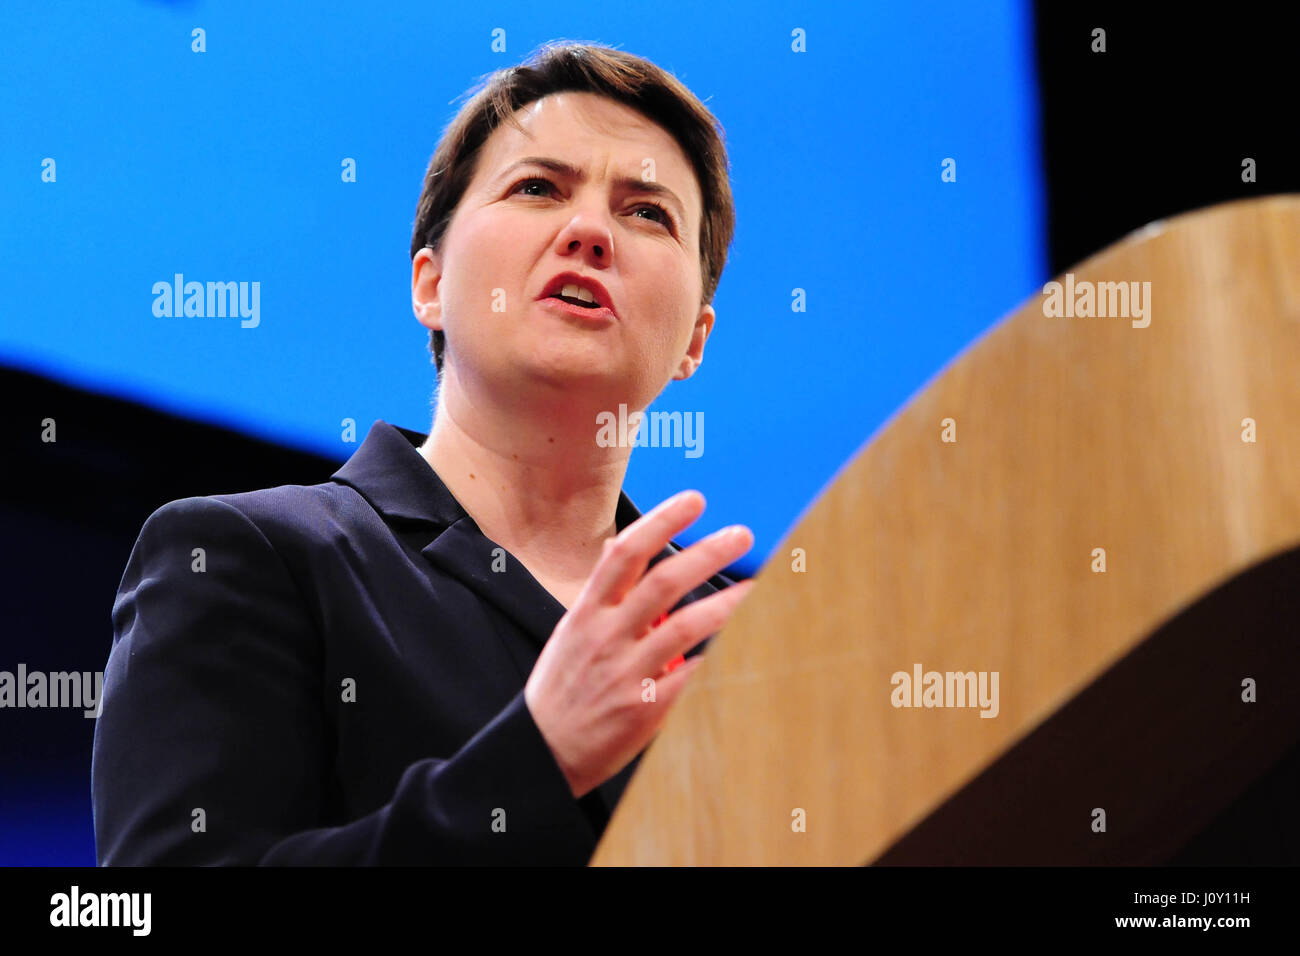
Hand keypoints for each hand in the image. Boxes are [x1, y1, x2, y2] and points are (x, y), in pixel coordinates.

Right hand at [524, 490, 754, 797]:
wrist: (542, 753)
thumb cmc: (561, 689)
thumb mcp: (570, 631)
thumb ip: (601, 591)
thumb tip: (622, 545)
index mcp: (587, 612)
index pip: (626, 552)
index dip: (662, 520)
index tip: (694, 500)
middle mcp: (607, 636)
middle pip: (663, 582)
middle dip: (707, 553)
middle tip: (742, 535)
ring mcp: (626, 672)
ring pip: (685, 627)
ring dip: (727, 604)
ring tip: (757, 587)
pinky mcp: (645, 708)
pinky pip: (690, 677)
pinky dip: (717, 658)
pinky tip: (744, 643)